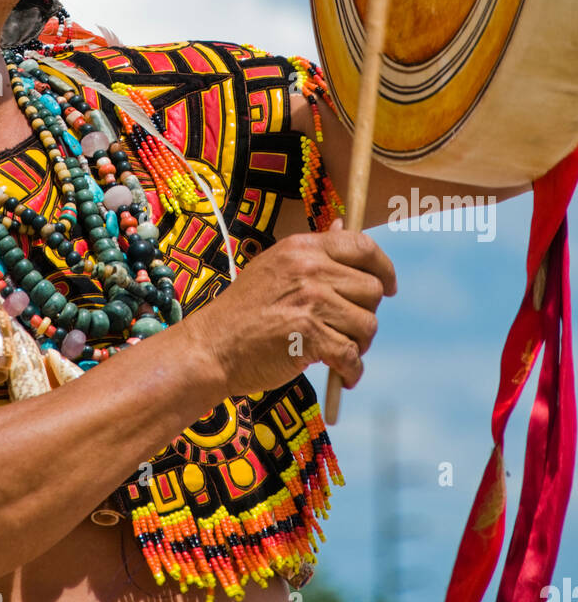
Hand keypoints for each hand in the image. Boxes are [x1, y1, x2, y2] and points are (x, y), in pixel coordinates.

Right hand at [181, 217, 396, 398]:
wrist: (212, 346)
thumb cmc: (244, 310)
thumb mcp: (275, 266)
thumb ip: (313, 250)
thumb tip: (344, 226)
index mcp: (301, 248)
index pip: (362, 245)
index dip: (384, 268)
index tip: (389, 286)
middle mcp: (309, 269)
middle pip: (372, 289)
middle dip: (366, 313)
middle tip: (346, 329)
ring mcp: (310, 301)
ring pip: (368, 324)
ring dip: (359, 344)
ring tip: (336, 351)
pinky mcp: (309, 336)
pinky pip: (352, 355)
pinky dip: (352, 371)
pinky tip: (342, 375)